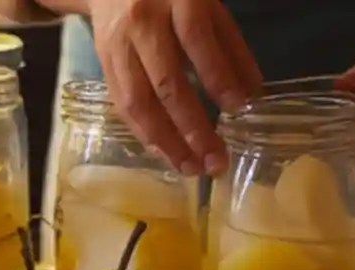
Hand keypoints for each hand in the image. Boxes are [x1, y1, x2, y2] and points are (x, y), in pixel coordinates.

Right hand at [87, 0, 262, 175]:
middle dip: (192, 127)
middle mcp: (143, 23)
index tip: (239, 109)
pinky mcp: (103, 63)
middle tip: (214, 161)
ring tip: (189, 168)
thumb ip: (230, 44)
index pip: (197, 41)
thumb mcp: (207, 4)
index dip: (218, 77)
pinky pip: (122, 104)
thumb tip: (251, 93)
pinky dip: (144, 133)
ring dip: (166, 142)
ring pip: (138, 102)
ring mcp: (118, 45)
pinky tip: (163, 153)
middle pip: (166, 82)